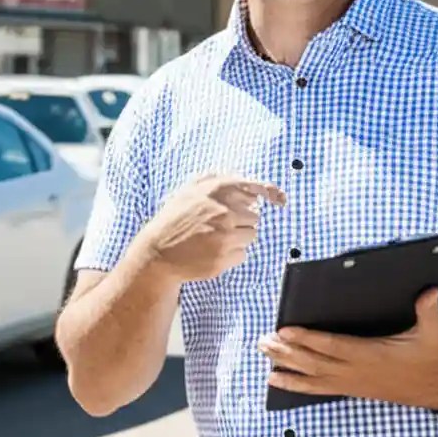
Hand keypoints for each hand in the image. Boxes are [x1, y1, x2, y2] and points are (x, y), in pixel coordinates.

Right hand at [136, 174, 286, 282]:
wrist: (157, 252)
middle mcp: (225, 211)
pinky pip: (242, 254)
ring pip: (250, 236)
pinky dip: (231, 255)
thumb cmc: (174, 219)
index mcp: (217, 190)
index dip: (271, 193)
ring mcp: (225, 235)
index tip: (280, 200)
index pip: (256, 188)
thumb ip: (215, 179)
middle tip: (218, 226)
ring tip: (213, 239)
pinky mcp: (225, 257)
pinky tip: (212, 251)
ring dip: (237, 238)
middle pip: (254, 217)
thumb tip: (243, 181)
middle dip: (240, 221)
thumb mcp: (189, 190)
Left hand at [258, 288, 437, 410]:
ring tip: (264, 354)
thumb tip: (430, 291)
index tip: (285, 330)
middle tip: (263, 341)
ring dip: (286, 365)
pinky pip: (319, 389)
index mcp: (371, 355)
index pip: (333, 345)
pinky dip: (296, 384)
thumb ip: (429, 311)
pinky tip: (276, 380)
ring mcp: (352, 382)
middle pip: (314, 361)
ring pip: (312, 375)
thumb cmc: (434, 358)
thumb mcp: (435, 333)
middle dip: (287, 350)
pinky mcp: (352, 389)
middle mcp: (356, 370)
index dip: (308, 338)